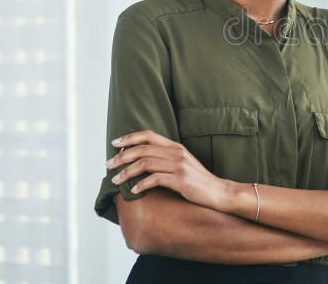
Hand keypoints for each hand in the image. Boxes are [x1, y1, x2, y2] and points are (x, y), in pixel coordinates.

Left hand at [106, 130, 225, 209]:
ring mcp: (179, 166)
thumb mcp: (183, 163)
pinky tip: (134, 191)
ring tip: (116, 180)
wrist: (218, 192)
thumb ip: (166, 158)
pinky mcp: (181, 180)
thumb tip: (142, 160)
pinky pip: (155, 179)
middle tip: (109, 166)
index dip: (130, 138)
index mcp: (176, 147)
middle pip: (143, 149)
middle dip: (122, 157)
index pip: (149, 135)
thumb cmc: (198, 181)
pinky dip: (141, 184)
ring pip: (145, 163)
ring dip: (127, 172)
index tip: (115, 144)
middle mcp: (177, 153)